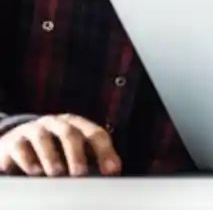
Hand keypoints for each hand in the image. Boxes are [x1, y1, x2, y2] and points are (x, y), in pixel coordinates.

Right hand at [0, 114, 121, 176]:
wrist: (18, 142)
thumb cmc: (55, 148)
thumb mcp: (75, 150)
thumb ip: (94, 157)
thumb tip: (113, 171)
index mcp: (77, 124)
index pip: (95, 133)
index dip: (105, 152)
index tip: (110, 171)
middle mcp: (56, 123)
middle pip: (69, 133)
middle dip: (76, 154)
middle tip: (80, 173)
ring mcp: (34, 130)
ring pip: (43, 138)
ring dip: (51, 157)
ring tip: (57, 173)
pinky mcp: (14, 141)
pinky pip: (20, 147)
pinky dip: (28, 160)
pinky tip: (35, 172)